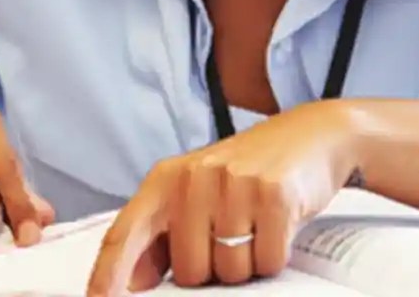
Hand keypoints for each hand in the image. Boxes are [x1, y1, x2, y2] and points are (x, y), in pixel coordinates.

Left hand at [86, 101, 359, 295]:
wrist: (311, 137)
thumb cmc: (247, 173)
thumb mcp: (197, 194)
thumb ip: (163, 235)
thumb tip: (132, 282)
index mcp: (164, 180)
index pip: (124, 234)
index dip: (108, 274)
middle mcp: (193, 178)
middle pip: (189, 271)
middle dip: (211, 271)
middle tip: (230, 239)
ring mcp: (233, 184)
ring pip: (230, 270)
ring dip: (246, 264)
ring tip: (254, 227)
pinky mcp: (274, 194)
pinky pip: (266, 260)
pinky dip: (274, 256)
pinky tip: (277, 226)